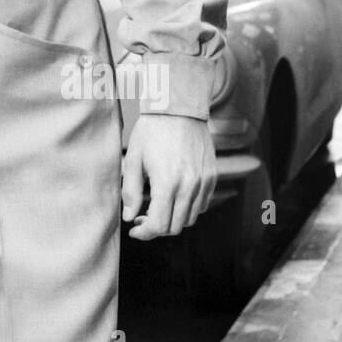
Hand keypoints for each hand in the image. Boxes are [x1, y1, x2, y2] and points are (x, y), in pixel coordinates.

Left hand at [121, 115, 215, 239]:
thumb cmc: (151, 131)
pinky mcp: (212, 176)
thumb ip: (131, 192)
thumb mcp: (133, 159)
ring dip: (173, 220)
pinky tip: (174, 197)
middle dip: (157, 228)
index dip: (145, 233)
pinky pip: (202, 204)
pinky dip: (187, 209)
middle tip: (142, 219)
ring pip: (190, 218)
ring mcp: (204, 182)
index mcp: (167, 183)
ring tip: (157, 208)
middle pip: (175, 227)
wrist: (178, 109)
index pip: (159, 225)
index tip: (134, 229)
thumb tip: (129, 217)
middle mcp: (189, 186)